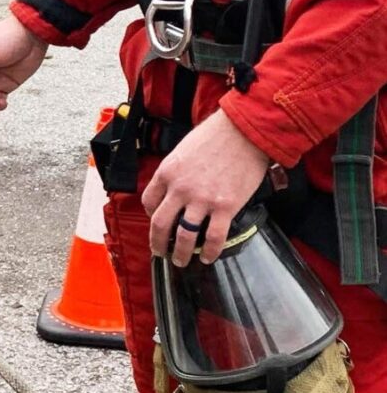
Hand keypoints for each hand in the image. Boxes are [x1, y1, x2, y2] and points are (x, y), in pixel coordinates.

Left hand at [142, 108, 270, 266]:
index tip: (156, 222)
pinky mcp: (225, 207)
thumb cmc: (215, 136)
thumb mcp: (183, 149)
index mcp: (167, 172)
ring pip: (184, 236)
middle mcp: (180, 189)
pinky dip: (210, 252)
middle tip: (160, 252)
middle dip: (158, 243)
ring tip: (182, 260)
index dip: (151, 216)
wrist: (243, 132)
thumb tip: (175, 188)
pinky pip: (214, 238)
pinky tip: (208, 258)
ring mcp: (202, 200)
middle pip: (160, 224)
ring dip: (181, 253)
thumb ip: (176, 171)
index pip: (149, 202)